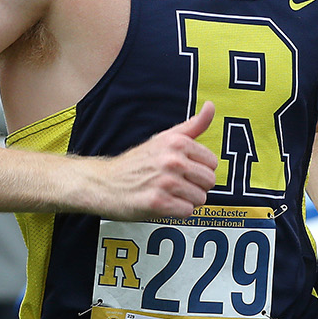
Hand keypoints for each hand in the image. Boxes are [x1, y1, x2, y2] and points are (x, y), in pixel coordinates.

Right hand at [88, 102, 218, 218]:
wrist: (105, 183)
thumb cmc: (136, 163)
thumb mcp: (164, 138)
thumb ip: (192, 126)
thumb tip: (210, 107)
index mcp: (177, 143)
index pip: (212, 163)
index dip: (199, 169)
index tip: (184, 170)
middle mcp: (172, 161)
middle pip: (209, 181)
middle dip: (195, 186)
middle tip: (176, 184)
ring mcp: (165, 182)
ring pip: (200, 198)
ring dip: (186, 199)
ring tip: (168, 193)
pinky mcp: (158, 203)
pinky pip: (187, 211)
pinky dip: (177, 211)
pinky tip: (163, 203)